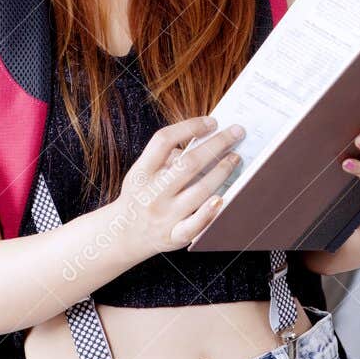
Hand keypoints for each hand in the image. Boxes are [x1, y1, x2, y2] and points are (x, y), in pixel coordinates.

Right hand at [113, 116, 245, 257]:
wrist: (123, 234)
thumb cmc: (141, 195)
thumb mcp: (143, 173)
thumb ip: (166, 158)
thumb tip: (204, 141)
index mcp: (141, 172)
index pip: (163, 141)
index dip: (189, 127)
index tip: (213, 122)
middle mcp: (152, 193)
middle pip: (189, 163)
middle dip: (217, 145)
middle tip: (237, 133)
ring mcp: (164, 216)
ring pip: (199, 190)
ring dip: (222, 172)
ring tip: (235, 158)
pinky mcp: (173, 236)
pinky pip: (194, 225)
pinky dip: (208, 213)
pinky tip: (222, 198)